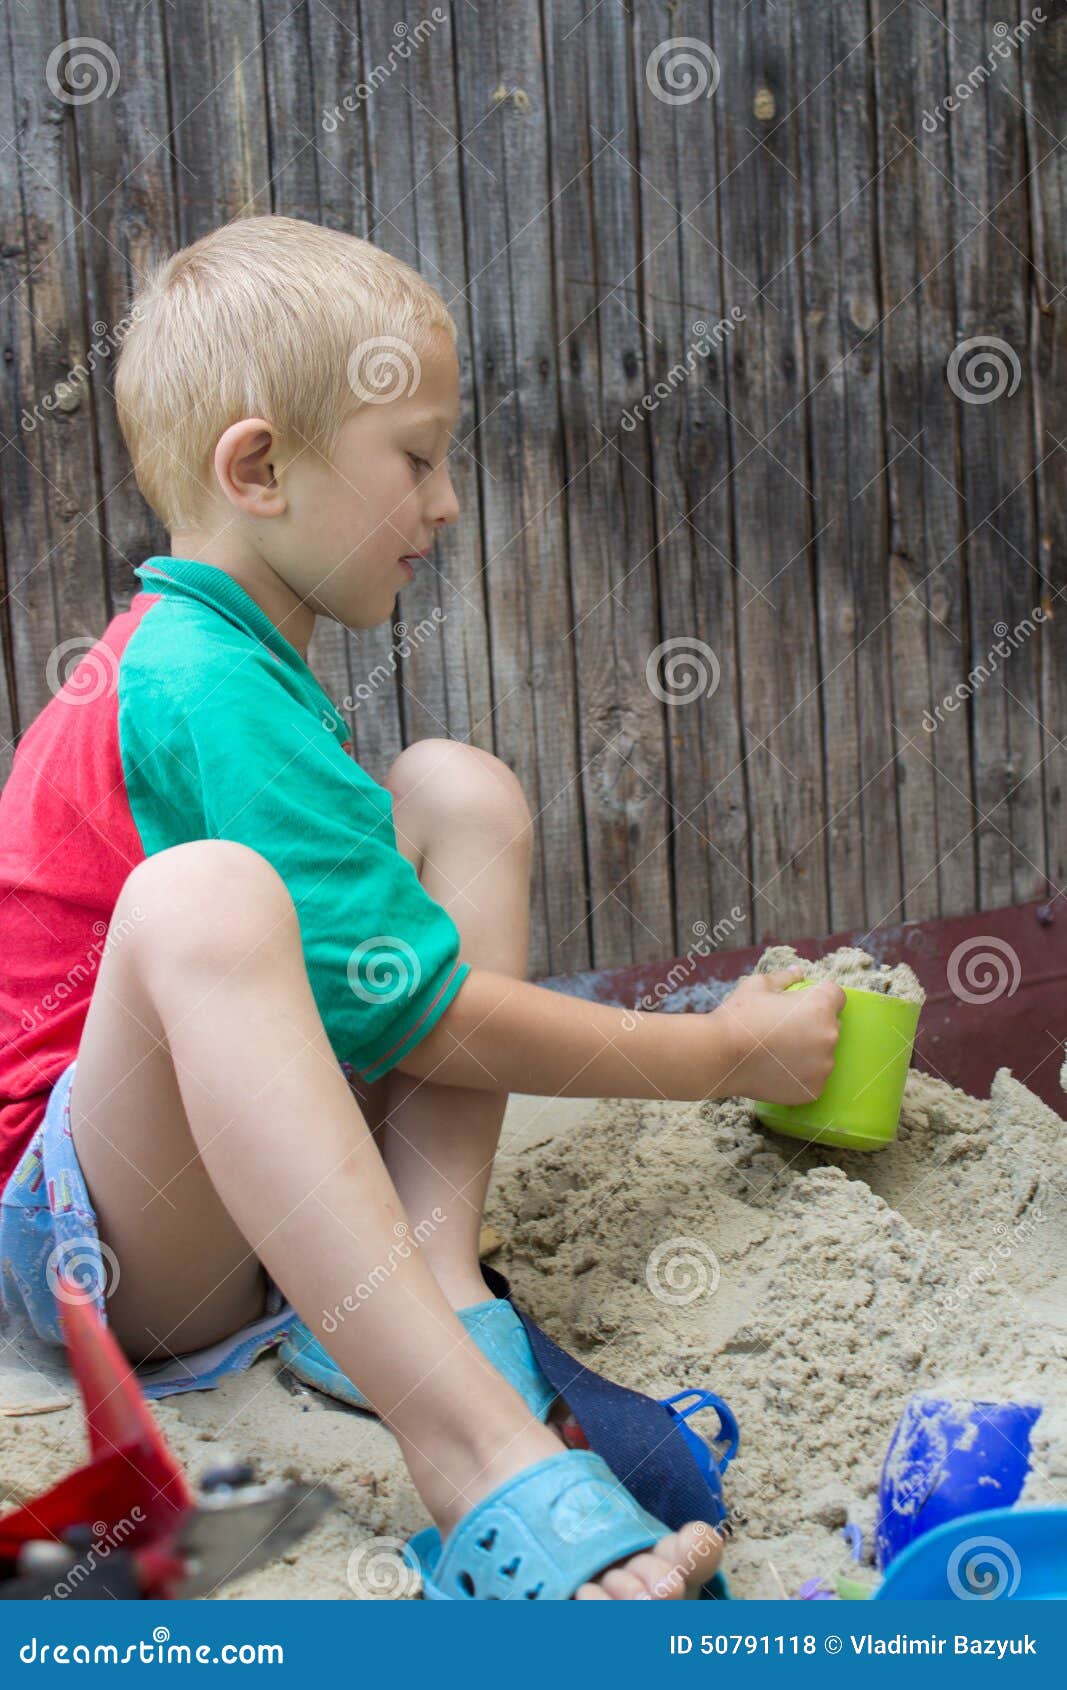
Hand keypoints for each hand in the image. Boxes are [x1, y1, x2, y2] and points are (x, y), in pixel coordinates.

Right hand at [713, 965, 845, 1102]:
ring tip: (777, 1052)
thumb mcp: (757, 986)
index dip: (819, 997)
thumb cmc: (739, 1016)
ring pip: (823, 1055)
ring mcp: (823, 1066)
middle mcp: (829, 1036)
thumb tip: (798, 972)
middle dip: (814, 1025)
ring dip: (808, 1052)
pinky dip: (800, 1074)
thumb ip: (784, 978)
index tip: (800, 1004)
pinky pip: (813, 1078)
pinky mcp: (813, 1090)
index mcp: (820, 1006)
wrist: (719, 1056)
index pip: (836, 996)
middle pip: (831, 1026)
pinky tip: (777, 1069)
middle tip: (783, 1029)